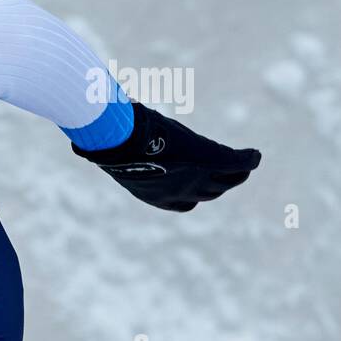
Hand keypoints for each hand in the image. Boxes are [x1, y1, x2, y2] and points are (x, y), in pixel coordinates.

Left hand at [71, 100, 261, 211]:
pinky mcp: (208, 158)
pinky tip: (255, 154)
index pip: (183, 202)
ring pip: (228, 180)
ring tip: (246, 162)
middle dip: (220, 183)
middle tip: (231, 171)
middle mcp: (178, 193)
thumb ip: (114, 146)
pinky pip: (238, 163)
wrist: (117, 139)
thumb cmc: (111, 142)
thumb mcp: (117, 150)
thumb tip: (84, 137)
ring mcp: (196, 177)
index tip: (197, 183)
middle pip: (211, 192)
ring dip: (238, 172)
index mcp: (155, 196)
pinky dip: (249, 159)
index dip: (194, 194)